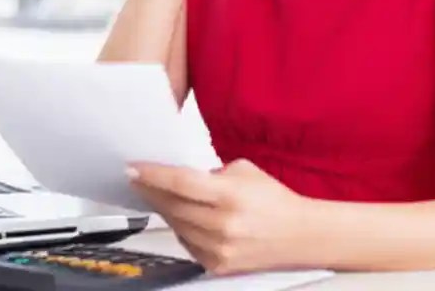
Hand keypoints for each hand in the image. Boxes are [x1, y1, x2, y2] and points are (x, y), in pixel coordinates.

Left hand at [127, 159, 307, 274]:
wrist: (301, 236)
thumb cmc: (274, 200)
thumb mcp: (244, 171)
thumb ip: (209, 173)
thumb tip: (178, 176)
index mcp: (230, 195)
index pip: (180, 183)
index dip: (152, 175)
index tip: (133, 169)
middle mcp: (223, 225)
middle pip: (173, 206)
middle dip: (151, 191)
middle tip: (137, 180)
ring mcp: (219, 249)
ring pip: (175, 226)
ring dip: (162, 210)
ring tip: (155, 195)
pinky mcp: (217, 265)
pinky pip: (186, 244)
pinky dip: (180, 228)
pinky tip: (180, 216)